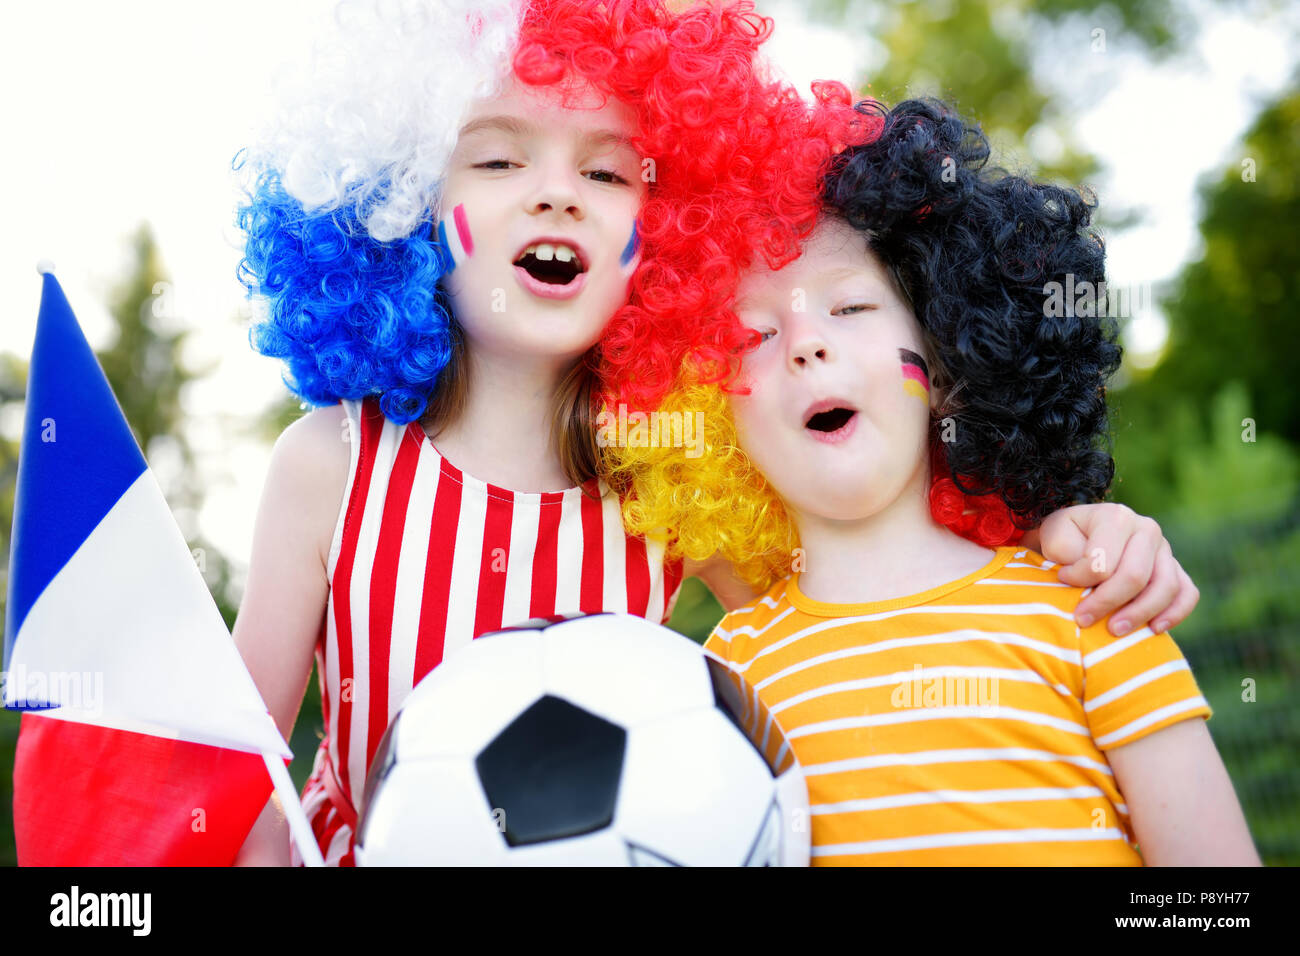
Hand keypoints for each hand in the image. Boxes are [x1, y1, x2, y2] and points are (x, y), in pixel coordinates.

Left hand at [1035, 503, 1199, 635]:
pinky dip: (1175, 613)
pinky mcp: (1175, 569)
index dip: (1080, 579)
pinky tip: (1154, 629)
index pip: (1103, 561)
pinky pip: (1187, 593)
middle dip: (1108, 603)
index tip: (1062, 580)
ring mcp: (1165, 550)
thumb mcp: (1054, 536)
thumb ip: (1067, 553)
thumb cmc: (1066, 538)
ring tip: (1114, 631)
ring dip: (1140, 614)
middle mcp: (1147, 529)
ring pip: (1166, 587)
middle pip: (1135, 576)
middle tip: (1083, 620)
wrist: (1080, 536)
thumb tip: (1091, 579)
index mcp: (1117, 517)